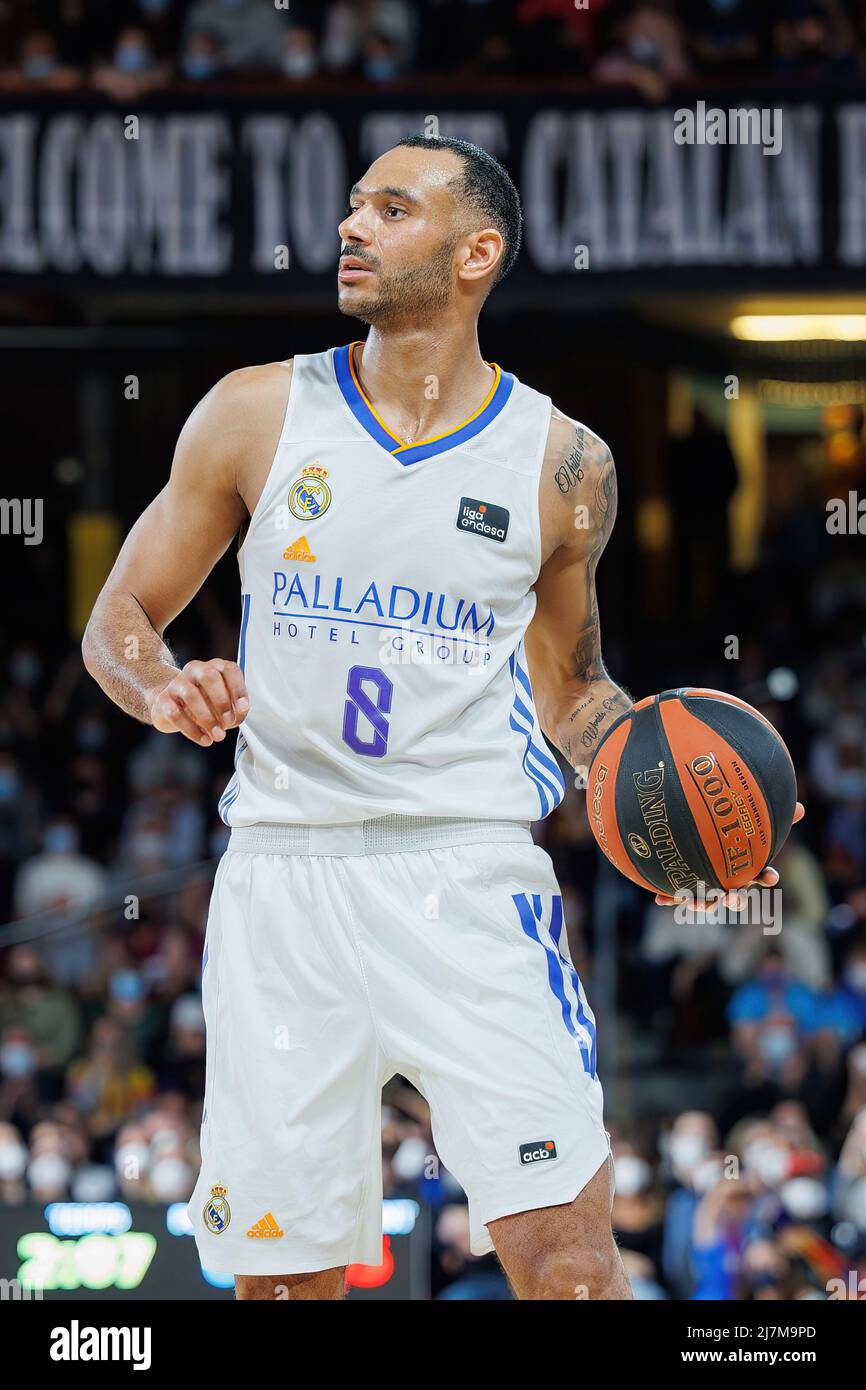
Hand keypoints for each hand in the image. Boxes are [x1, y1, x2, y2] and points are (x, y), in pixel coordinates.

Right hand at [147, 659, 248, 745]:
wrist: (172, 707)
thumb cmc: (205, 704)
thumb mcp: (225, 706)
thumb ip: (236, 708)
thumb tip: (239, 712)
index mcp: (214, 667)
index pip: (228, 669)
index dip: (237, 688)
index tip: (242, 708)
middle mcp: (195, 670)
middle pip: (208, 676)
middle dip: (221, 701)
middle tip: (228, 722)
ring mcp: (176, 683)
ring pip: (190, 694)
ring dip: (207, 718)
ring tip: (218, 735)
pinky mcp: (162, 699)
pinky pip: (175, 713)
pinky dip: (192, 730)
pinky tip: (204, 739)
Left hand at [653, 802, 804, 909]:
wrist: (697, 830)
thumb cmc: (732, 826)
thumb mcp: (752, 817)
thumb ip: (773, 813)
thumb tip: (802, 807)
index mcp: (747, 867)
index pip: (763, 874)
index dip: (767, 876)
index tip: (771, 875)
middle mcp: (729, 880)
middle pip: (736, 894)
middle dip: (735, 899)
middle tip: (732, 898)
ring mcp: (708, 885)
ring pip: (708, 900)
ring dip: (703, 903)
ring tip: (695, 903)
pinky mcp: (687, 884)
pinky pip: (680, 893)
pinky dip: (671, 897)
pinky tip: (661, 899)